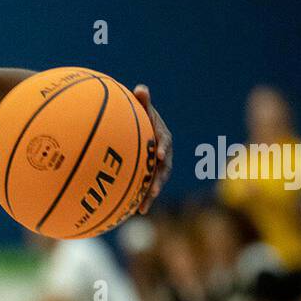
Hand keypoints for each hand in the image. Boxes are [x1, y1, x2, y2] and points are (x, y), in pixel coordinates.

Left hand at [133, 85, 172, 214]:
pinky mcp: (149, 176)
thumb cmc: (138, 116)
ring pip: (156, 181)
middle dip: (159, 179)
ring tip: (144, 205)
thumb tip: (141, 88)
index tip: (159, 155)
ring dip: (151, 193)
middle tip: (154, 189)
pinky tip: (135, 212)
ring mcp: (157, 166)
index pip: (164, 142)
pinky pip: (146, 188)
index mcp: (162, 137)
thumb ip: (142, 101)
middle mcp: (163, 153)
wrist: (135, 129)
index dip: (163, 149)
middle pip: (164, 168)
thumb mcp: (140, 109)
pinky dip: (143, 199)